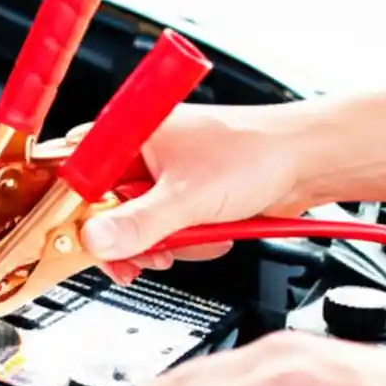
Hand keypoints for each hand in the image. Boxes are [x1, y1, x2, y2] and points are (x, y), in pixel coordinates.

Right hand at [74, 102, 314, 283]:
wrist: (307, 162)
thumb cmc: (257, 152)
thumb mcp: (187, 197)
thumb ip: (139, 224)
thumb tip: (96, 241)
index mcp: (133, 131)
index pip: (79, 169)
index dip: (77, 206)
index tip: (85, 234)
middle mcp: (145, 150)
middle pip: (108, 205)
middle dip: (129, 237)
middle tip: (139, 254)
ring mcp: (166, 174)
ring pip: (139, 223)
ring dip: (163, 242)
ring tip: (188, 239)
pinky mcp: (187, 195)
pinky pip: (166, 228)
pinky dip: (185, 240)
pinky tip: (207, 234)